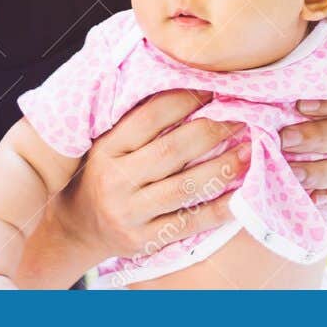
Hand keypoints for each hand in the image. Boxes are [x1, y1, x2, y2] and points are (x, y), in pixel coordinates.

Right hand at [36, 90, 246, 272]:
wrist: (76, 229)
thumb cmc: (101, 176)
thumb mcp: (106, 145)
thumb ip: (138, 123)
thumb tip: (188, 85)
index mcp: (106, 150)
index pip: (149, 117)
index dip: (184, 99)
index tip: (213, 87)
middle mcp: (115, 181)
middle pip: (172, 151)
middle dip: (212, 131)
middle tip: (242, 116)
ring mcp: (129, 214)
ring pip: (185, 187)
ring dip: (222, 167)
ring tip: (250, 150)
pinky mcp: (144, 241)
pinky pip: (190, 223)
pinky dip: (219, 209)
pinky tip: (242, 195)